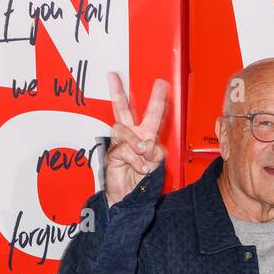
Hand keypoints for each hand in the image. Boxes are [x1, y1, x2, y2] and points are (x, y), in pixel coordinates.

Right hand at [104, 71, 167, 206]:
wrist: (128, 198)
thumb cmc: (141, 180)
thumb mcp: (155, 164)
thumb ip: (155, 152)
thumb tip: (146, 144)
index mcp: (144, 136)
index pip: (151, 115)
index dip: (157, 100)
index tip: (161, 84)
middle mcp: (131, 136)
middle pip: (122, 110)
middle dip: (118, 92)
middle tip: (113, 76)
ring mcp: (120, 144)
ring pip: (123, 129)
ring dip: (135, 142)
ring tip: (143, 153)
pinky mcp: (112, 155)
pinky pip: (124, 150)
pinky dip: (134, 159)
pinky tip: (140, 167)